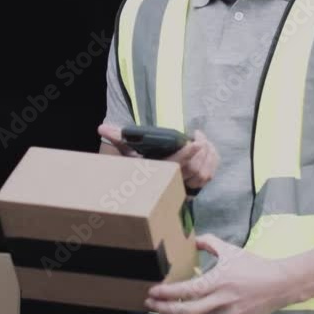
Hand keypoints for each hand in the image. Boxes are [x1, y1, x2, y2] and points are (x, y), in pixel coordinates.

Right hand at [97, 124, 219, 190]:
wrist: (148, 183)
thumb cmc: (139, 164)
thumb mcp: (128, 151)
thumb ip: (117, 138)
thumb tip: (101, 128)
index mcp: (160, 171)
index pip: (176, 165)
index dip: (187, 154)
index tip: (195, 142)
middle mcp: (174, 181)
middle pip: (194, 169)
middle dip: (200, 152)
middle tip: (198, 137)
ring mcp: (186, 186)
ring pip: (204, 174)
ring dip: (208, 156)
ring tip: (202, 141)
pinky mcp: (196, 185)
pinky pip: (211, 175)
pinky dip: (213, 161)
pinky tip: (208, 149)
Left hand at [146, 234, 295, 313]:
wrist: (280, 284)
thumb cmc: (254, 266)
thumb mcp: (230, 251)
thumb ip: (210, 244)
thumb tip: (192, 240)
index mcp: (220, 280)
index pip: (189, 290)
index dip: (168, 293)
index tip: (152, 291)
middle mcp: (223, 300)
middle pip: (189, 311)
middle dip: (166, 309)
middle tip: (150, 304)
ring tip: (164, 311)